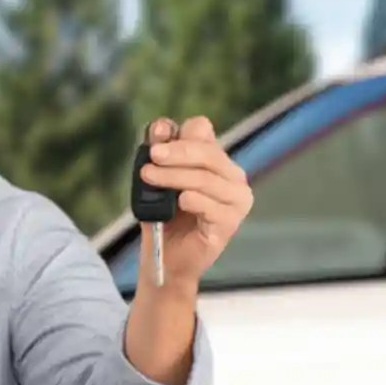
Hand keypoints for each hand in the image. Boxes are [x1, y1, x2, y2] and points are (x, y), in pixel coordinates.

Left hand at [137, 116, 253, 293]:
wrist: (166, 257)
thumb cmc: (163, 217)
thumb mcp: (155, 180)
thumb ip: (159, 153)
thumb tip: (161, 127)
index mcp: (213, 159)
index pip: (201, 129)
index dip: (178, 133)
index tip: (154, 144)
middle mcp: (230, 175)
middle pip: (207, 152)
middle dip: (177, 152)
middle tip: (152, 156)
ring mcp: (235, 199)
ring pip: (206, 178)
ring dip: (175, 176)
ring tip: (149, 178)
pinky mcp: (231, 222)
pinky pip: (213, 206)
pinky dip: (195, 201)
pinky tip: (181, 201)